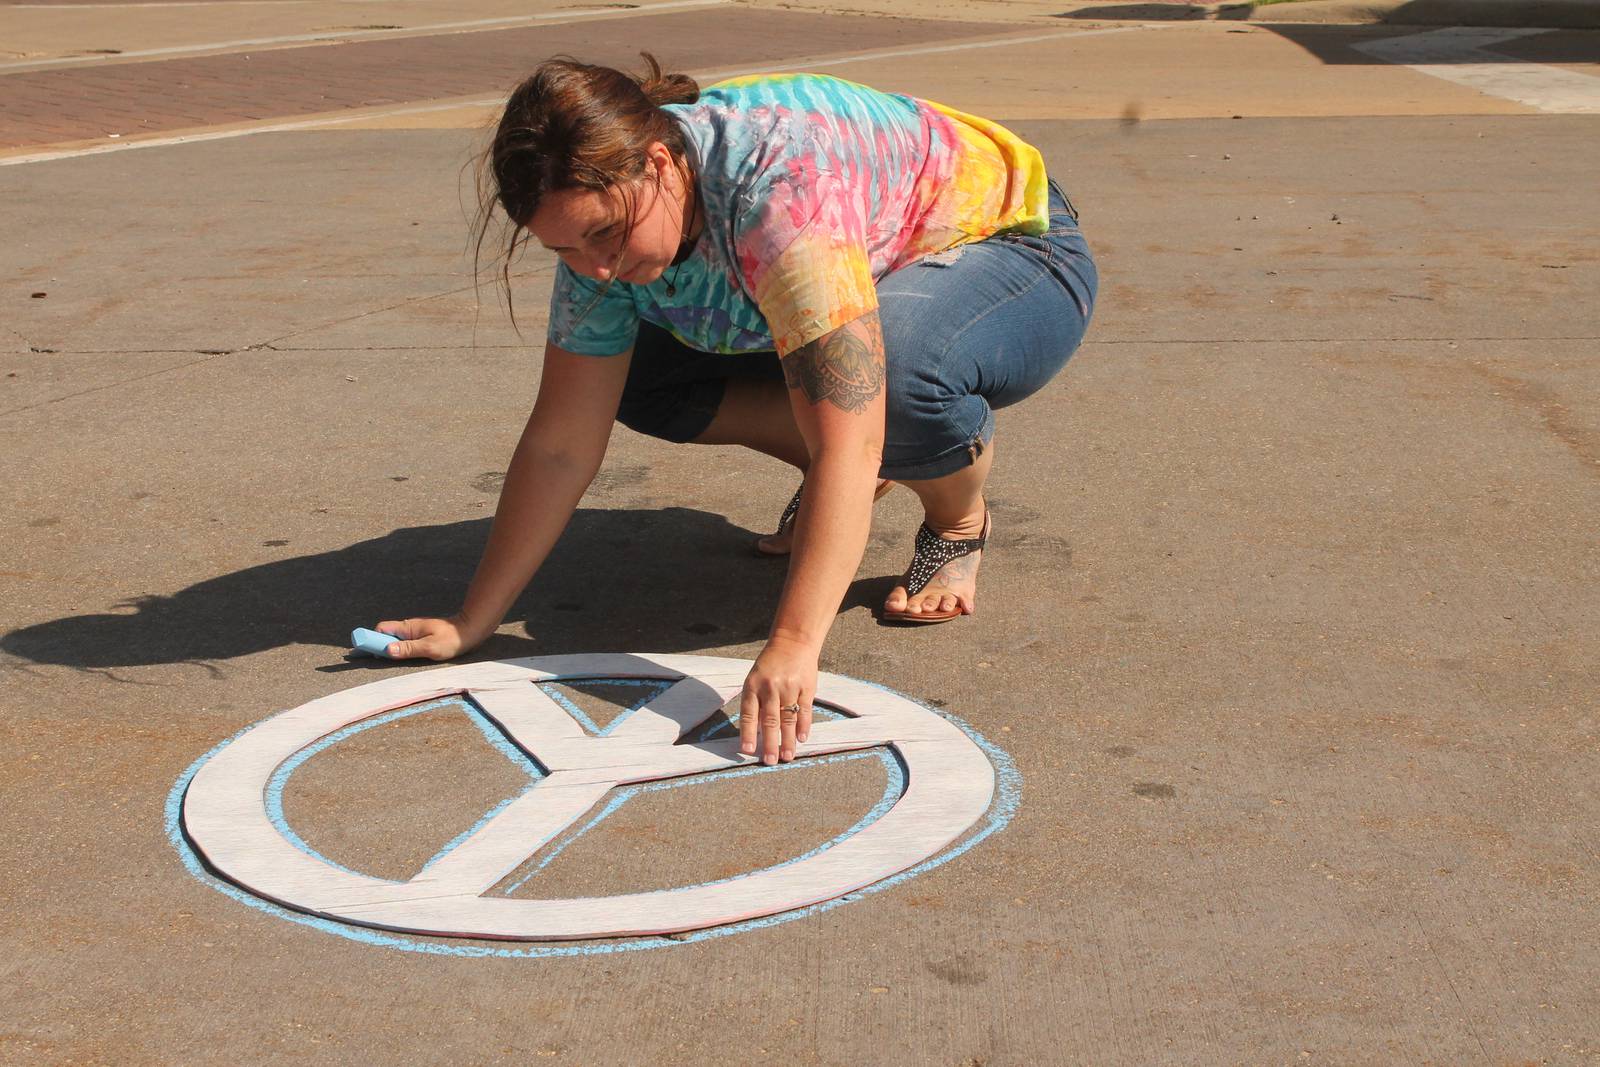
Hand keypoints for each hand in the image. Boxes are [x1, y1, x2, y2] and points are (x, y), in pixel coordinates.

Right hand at [372, 613, 488, 661]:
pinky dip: (398, 651)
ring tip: (380, 662)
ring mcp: (414, 633)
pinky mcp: (421, 638)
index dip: (370, 639)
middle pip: (385, 636)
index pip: (381, 629)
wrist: (470, 630)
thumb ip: (409, 649)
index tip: (362, 651)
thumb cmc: (452, 639)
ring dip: (387, 650)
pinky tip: (398, 659)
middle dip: (375, 647)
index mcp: (407, 628)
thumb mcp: (430, 647)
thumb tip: (387, 651)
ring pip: (394, 641)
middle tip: (367, 661)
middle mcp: (408, 629)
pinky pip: (404, 644)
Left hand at [739, 637, 817, 764]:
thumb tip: (758, 733)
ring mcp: (790, 687)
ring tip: (787, 757)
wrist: (793, 642)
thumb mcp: (756, 680)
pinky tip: (802, 739)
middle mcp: (770, 688)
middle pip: (770, 720)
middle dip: (770, 743)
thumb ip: (756, 704)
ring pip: (788, 719)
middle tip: (770, 761)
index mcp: (753, 686)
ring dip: (788, 740)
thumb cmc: (770, 665)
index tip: (747, 751)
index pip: (749, 714)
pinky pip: (804, 710)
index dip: (748, 733)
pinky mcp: (807, 687)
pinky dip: (803, 726)